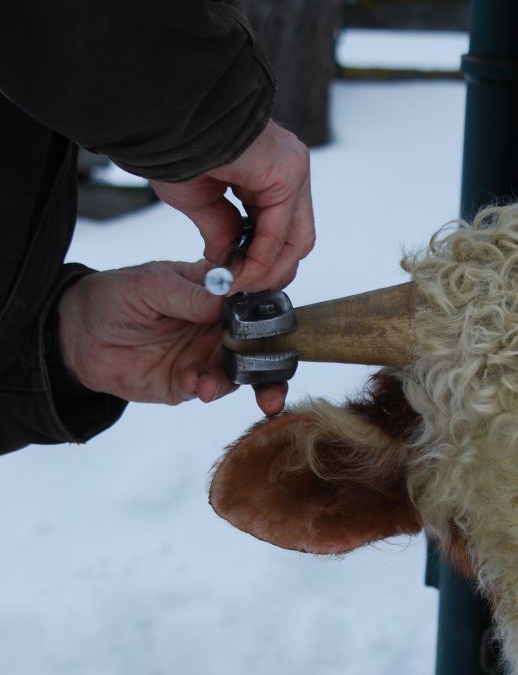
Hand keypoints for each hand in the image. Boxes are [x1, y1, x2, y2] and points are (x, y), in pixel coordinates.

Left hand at [57, 260, 288, 414]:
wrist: (78, 338)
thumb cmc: (114, 298)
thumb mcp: (150, 285)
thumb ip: (189, 295)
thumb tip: (226, 300)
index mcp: (217, 292)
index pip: (257, 301)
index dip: (274, 315)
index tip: (282, 328)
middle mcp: (219, 324)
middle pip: (261, 343)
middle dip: (274, 362)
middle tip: (274, 382)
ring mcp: (208, 355)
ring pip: (244, 371)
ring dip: (243, 382)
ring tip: (216, 385)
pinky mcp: (192, 382)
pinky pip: (214, 388)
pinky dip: (211, 389)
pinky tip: (198, 386)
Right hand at [150, 120, 314, 292]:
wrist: (170, 117)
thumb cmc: (177, 145)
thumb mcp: (200, 200)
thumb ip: (221, 230)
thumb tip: (227, 260)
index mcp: (270, 172)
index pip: (280, 229)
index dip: (261, 262)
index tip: (235, 280)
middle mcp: (288, 170)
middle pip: (295, 238)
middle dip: (270, 271)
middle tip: (243, 290)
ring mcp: (293, 170)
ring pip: (295, 239)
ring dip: (267, 270)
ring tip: (239, 284)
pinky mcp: (289, 173)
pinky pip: (281, 231)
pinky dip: (262, 257)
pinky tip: (241, 271)